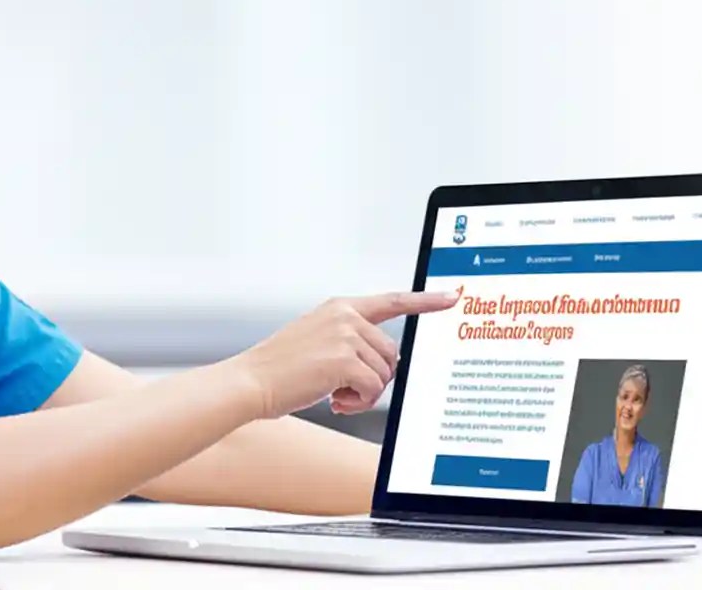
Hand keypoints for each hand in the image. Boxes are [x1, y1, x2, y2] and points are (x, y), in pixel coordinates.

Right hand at [230, 291, 459, 418]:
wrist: (251, 382)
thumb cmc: (280, 369)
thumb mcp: (316, 341)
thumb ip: (349, 342)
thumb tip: (384, 365)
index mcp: (340, 307)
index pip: (392, 301)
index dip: (424, 301)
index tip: (450, 297)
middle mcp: (345, 316)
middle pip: (391, 353)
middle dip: (376, 378)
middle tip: (345, 390)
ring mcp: (345, 335)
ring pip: (383, 374)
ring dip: (364, 393)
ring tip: (334, 394)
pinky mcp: (344, 359)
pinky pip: (373, 389)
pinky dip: (358, 402)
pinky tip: (334, 400)